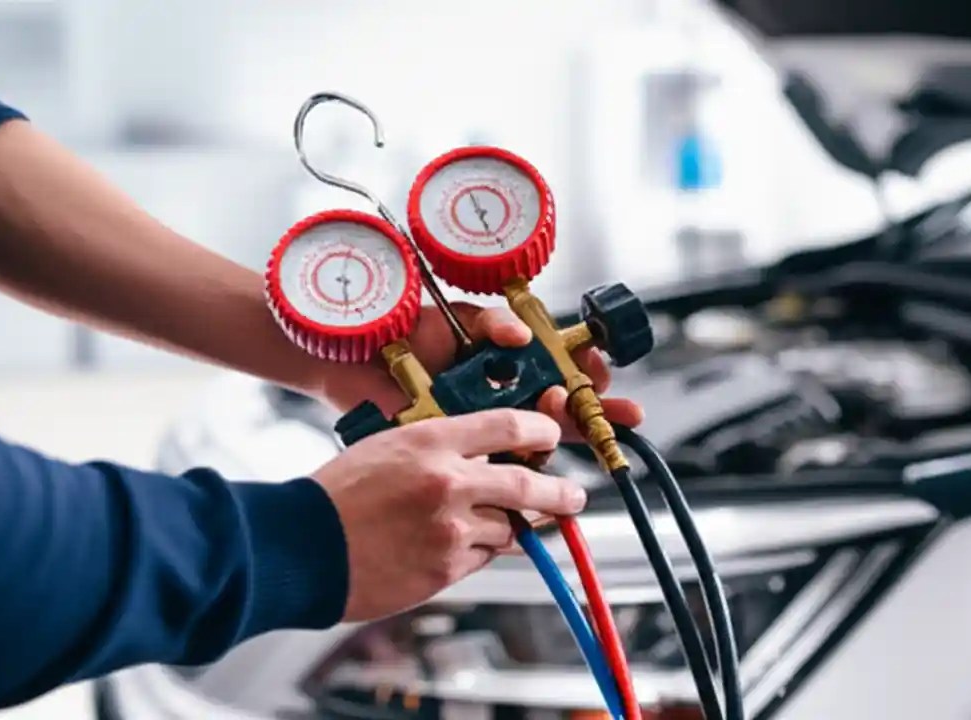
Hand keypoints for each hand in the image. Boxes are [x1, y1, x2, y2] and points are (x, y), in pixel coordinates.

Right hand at [313, 409, 583, 621]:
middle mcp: (448, 481)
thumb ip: (438, 449)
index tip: (550, 437)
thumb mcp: (389, 447)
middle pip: (528, 484)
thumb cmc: (336, 496)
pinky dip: (483, 551)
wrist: (302, 546)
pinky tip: (464, 545)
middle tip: (572, 496)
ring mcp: (450, 528)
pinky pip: (485, 556)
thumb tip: (483, 458)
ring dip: (514, 526)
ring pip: (510, 527)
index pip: (508, 425)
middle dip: (559, 493)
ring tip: (510, 525)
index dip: (540, 430)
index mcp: (431, 440)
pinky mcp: (446, 567)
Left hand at [317, 303, 644, 440]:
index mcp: (506, 361)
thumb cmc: (400, 330)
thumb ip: (491, 323)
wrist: (349, 354)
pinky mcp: (456, 449)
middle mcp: (500, 395)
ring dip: (561, 430)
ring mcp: (479, 425)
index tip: (600, 373)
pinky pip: (492, 464)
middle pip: (561, 410)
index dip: (586, 373)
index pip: (561, 368)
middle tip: (621, 413)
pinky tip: (534, 457)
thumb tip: (521, 336)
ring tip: (568, 416)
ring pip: (534, 440)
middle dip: (595, 411)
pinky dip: (517, 465)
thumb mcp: (454, 317)